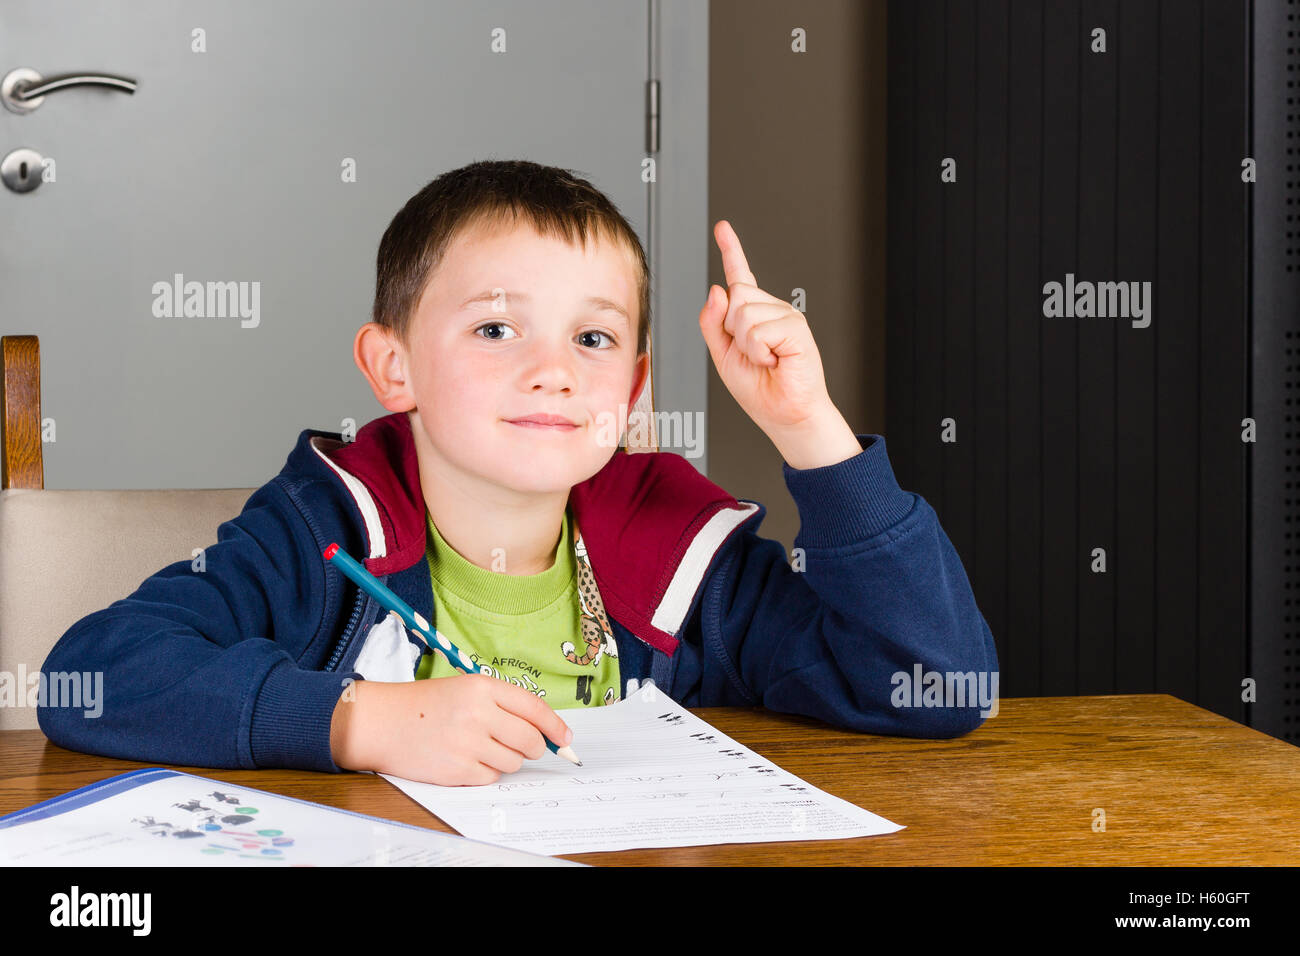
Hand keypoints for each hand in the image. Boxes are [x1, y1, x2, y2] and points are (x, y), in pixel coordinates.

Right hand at [330, 674, 573, 785]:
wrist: (382, 722)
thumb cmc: (427, 704)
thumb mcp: (467, 689)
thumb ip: (505, 705)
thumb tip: (548, 734)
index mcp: (483, 687)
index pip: (535, 709)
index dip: (556, 727)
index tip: (566, 739)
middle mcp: (478, 714)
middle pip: (530, 741)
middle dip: (533, 747)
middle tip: (521, 745)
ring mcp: (468, 744)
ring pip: (514, 762)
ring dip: (506, 759)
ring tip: (480, 747)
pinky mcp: (457, 770)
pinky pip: (492, 778)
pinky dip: (485, 772)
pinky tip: (465, 758)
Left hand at [699, 220, 861, 468]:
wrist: (783, 413)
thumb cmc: (758, 389)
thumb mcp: (723, 355)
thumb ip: (713, 323)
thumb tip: (718, 289)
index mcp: (752, 315)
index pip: (739, 276)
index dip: (731, 250)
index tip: (722, 227)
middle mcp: (770, 310)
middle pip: (735, 297)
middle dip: (733, 330)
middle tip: (753, 355)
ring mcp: (785, 315)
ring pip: (744, 313)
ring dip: (747, 345)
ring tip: (765, 359)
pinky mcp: (796, 327)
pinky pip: (760, 329)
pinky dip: (760, 350)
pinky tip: (775, 360)